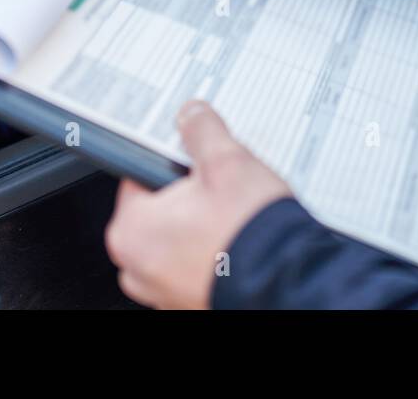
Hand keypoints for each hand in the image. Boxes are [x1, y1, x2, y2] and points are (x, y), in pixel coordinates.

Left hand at [105, 100, 290, 309]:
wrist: (286, 281)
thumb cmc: (248, 233)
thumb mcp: (226, 162)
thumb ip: (202, 132)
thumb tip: (192, 115)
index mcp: (131, 231)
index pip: (138, 177)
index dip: (170, 162)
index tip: (192, 160)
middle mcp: (139, 268)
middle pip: (158, 212)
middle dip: (187, 198)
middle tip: (219, 189)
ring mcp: (163, 292)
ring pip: (177, 243)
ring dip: (200, 228)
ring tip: (234, 216)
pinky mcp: (191, 302)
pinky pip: (194, 268)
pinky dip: (212, 255)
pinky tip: (238, 242)